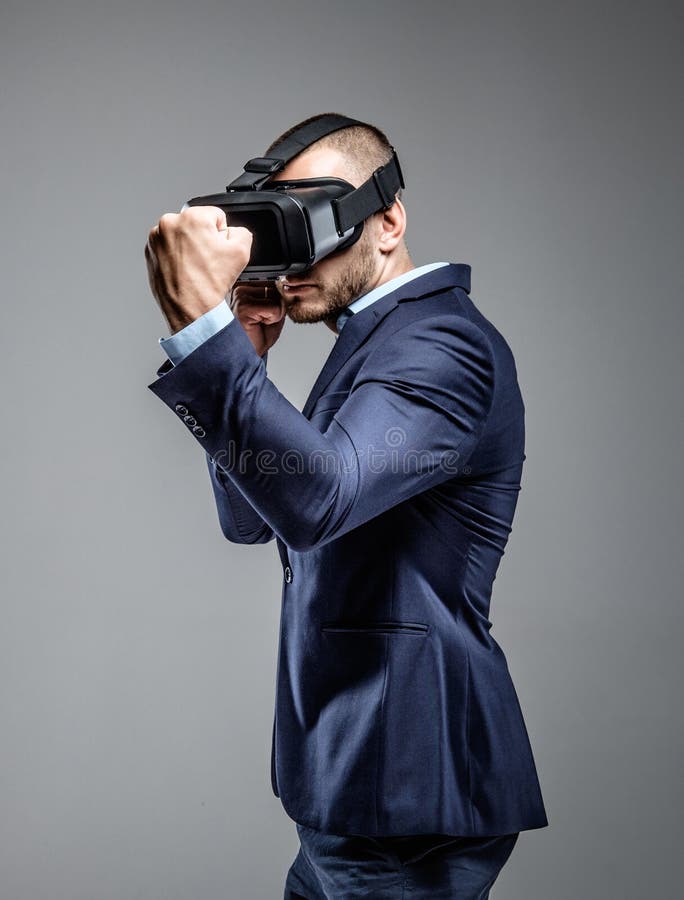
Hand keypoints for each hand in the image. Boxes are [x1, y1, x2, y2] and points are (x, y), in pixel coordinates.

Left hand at [145, 206, 252, 334]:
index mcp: (192, 217)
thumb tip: (233, 231)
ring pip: (182, 236)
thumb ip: (242, 232)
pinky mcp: (150, 253)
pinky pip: (169, 249)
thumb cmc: (209, 285)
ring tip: (196, 268)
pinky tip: (185, 272)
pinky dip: (177, 257)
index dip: (222, 234)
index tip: (218, 251)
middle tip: (207, 262)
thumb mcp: (242, 252)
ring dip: (189, 248)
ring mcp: (156, 239)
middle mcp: (169, 223)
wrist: (191, 311)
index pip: (216, 215)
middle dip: (204, 239)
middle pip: (197, 225)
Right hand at [230, 281, 285, 356]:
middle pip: (276, 289)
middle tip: (261, 321)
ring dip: (274, 315)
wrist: (244, 355)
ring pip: (277, 298)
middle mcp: (240, 289)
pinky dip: (273, 320)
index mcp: (244, 287)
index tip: (265, 314)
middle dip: (276, 308)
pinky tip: (258, 325)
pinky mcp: (244, 306)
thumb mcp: (272, 313)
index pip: (273, 282)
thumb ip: (278, 297)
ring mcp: (241, 296)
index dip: (276, 302)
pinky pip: (275, 308)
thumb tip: (286, 288)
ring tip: (259, 323)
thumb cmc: (255, 337)